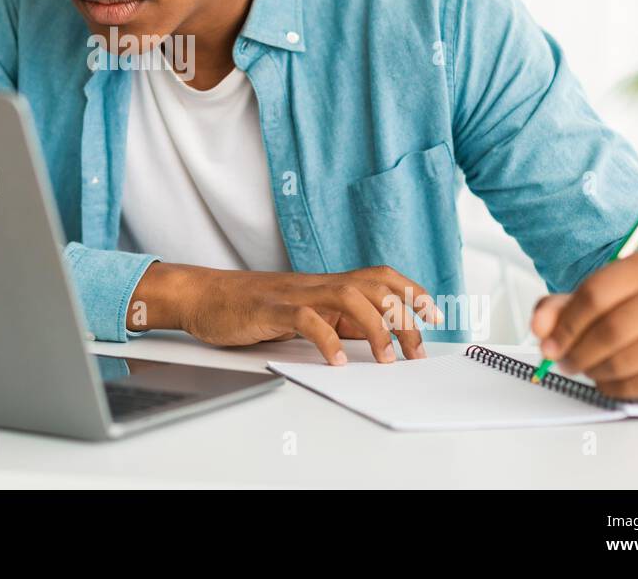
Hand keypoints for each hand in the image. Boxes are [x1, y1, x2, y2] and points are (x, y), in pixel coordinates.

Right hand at [130, 263, 443, 364]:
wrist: (204, 295)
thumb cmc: (250, 306)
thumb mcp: (302, 311)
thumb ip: (336, 318)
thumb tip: (375, 335)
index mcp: (326, 283)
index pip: (380, 277)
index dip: (411, 291)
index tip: (434, 315)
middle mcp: (316, 284)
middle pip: (373, 287)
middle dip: (403, 318)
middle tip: (416, 351)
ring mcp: (294, 294)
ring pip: (348, 298)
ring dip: (375, 329)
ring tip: (387, 358)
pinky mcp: (270, 309)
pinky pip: (305, 319)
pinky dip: (326, 339)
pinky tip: (337, 361)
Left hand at [530, 250, 637, 401]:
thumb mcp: (598, 297)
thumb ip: (559, 307)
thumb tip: (539, 328)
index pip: (594, 295)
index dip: (564, 325)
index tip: (547, 345)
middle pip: (610, 330)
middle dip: (577, 353)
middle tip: (564, 362)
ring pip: (624, 361)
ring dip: (595, 372)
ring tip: (589, 369)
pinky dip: (615, 388)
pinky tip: (611, 380)